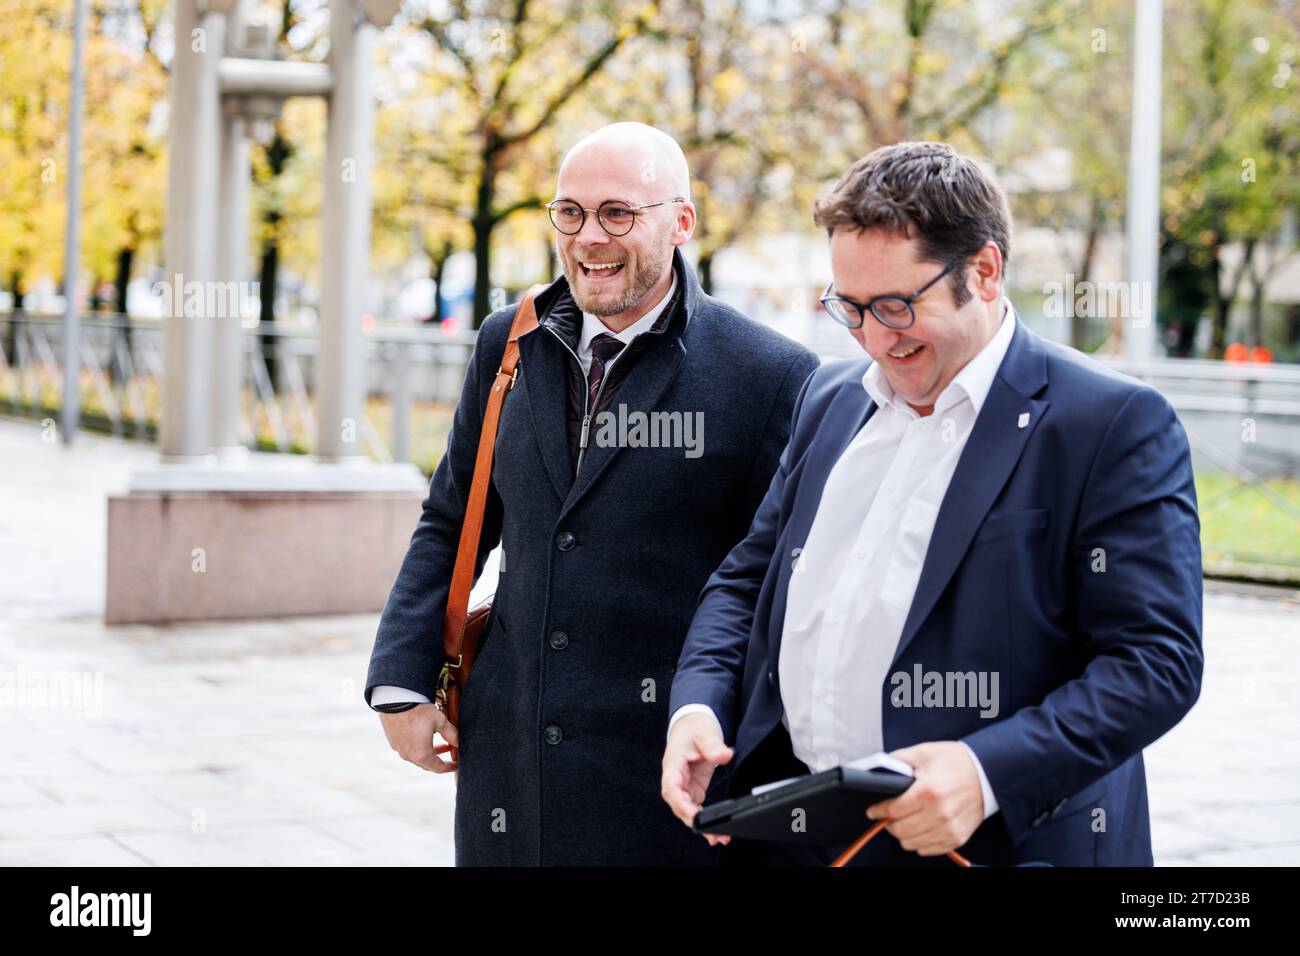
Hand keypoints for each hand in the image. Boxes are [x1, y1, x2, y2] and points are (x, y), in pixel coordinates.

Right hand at [379, 703, 458, 773]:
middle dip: (440, 759)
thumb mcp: (440, 721)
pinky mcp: (393, 741)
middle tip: (450, 749)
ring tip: (439, 742)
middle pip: (428, 765)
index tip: (457, 765)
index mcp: (421, 754)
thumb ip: (452, 735)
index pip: (439, 768)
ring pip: (417, 757)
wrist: (395, 699)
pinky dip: (418, 747)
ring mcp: (399, 749)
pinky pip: (408, 750)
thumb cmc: (418, 710)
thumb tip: (460, 744)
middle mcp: (408, 756)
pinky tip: (423, 736)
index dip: (450, 767)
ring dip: (429, 753)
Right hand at [661, 713, 733, 845]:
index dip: (680, 804)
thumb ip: (713, 746)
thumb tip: (724, 755)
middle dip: (693, 821)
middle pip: (678, 804)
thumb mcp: (705, 732)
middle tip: (712, 834)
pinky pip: (695, 806)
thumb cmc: (694, 726)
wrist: (693, 722)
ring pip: (687, 809)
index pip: (671, 789)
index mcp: (673, 764)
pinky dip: (704, 817)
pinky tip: (715, 828)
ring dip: (699, 823)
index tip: (693, 815)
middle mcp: (675, 777)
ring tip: (717, 837)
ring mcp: (684, 784)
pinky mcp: (694, 787)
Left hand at [865, 742, 983, 856]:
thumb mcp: (924, 752)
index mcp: (928, 791)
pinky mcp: (958, 838)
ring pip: (911, 843)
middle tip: (886, 816)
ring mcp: (949, 828)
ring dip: (902, 834)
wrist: (988, 772)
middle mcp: (939, 813)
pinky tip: (918, 829)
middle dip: (888, 823)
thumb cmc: (955, 761)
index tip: (872, 811)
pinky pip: (928, 849)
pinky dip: (919, 842)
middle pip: (900, 830)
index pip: (893, 809)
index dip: (878, 811)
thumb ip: (898, 760)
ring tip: (902, 822)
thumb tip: (878, 770)